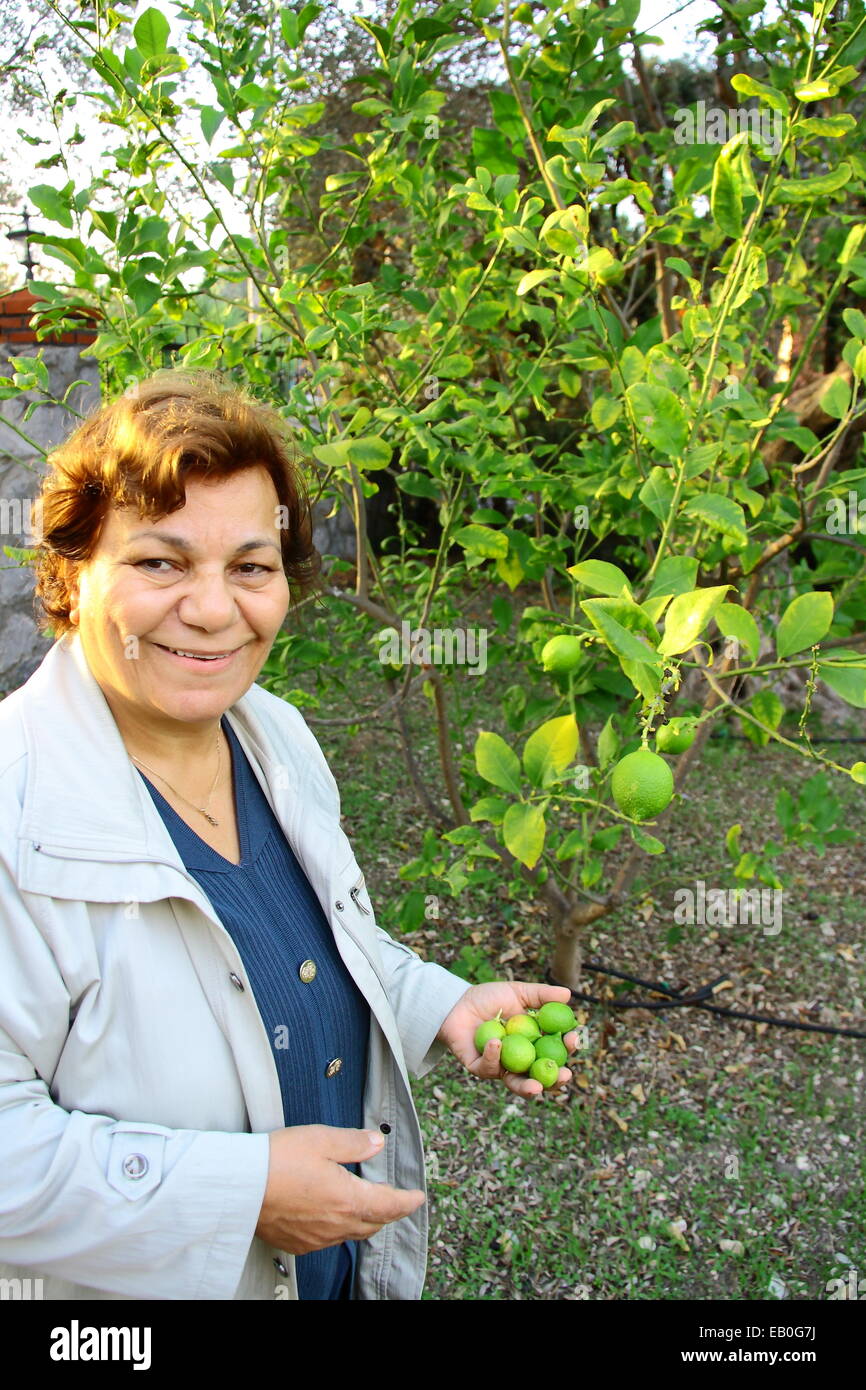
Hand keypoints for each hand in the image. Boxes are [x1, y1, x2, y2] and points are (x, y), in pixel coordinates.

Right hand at [254, 1124, 424, 1253]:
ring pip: (351, 1233)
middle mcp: (335, 1224)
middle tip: (394, 1198)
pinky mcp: (297, 1243)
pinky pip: (328, 1239)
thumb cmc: (277, 1160)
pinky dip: (338, 1227)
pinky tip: (331, 1215)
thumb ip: (354, 1143)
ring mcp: (316, 1237)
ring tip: (364, 1204)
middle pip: (373, 1223)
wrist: (239, 1186)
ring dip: (364, 1220)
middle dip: (388, 1211)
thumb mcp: (321, 1139)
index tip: (417, 1198)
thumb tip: (377, 1143)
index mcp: (347, 1199)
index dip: (407, 1201)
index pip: (389, 1205)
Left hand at [436, 981, 579, 1098]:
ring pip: (517, 1084)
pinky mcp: (479, 1068)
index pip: (555, 1050)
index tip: (573, 1039)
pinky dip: (493, 1057)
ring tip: (536, 1087)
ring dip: (528, 1088)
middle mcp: (520, 1060)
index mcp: (533, 1044)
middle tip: (565, 1076)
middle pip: (542, 1076)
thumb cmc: (489, 998)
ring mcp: (500, 1068)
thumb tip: (568, 995)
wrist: (457, 1001)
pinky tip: (497, 1044)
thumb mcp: (517, 992)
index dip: (567, 1048)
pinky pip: (488, 1068)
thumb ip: (541, 995)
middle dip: (555, 1080)